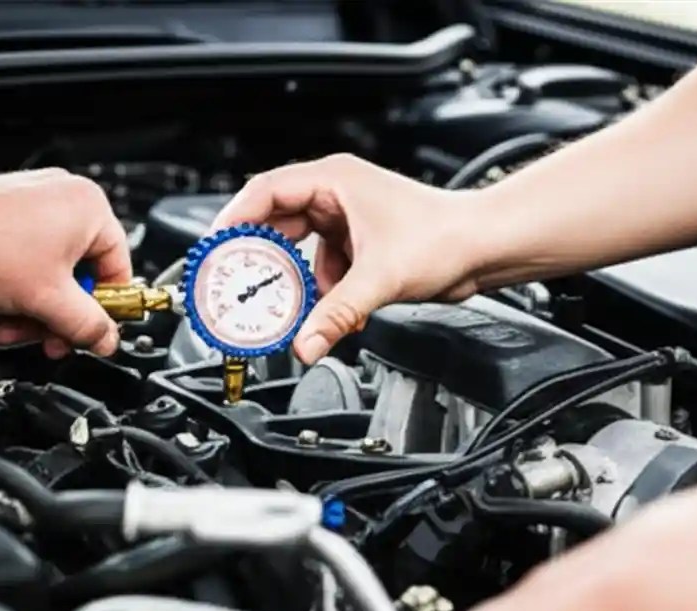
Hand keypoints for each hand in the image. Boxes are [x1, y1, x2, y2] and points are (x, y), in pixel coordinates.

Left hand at [0, 169, 131, 357]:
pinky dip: (9, 292)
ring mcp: (32, 205)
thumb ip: (88, 325)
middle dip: (52, 316)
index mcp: (89, 208)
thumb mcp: (48, 301)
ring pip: (45, 276)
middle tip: (40, 338)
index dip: (101, 310)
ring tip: (2, 326)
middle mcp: (64, 199)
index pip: (117, 271)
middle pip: (77, 278)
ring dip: (26, 311)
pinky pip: (21, 263)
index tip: (87, 333)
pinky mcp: (4, 216)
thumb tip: (107, 339)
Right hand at [212, 154, 490, 363]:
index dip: (232, 222)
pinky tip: (332, 311)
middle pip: (275, 223)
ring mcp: (347, 218)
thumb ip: (336, 314)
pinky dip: (323, 290)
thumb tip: (304, 344)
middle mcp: (336, 194)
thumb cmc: (446, 236)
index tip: (212, 251)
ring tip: (289, 308)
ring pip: (300, 249)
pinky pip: (324, 266)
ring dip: (296, 282)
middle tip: (236, 288)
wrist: (484, 247)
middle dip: (260, 261)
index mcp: (333, 180)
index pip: (263, 192)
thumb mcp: (379, 278)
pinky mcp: (359, 243)